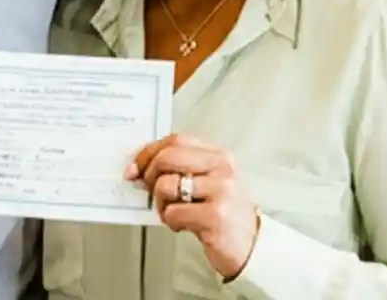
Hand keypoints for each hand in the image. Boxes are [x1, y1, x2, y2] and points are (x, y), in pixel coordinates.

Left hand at [128, 134, 260, 279]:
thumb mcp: (207, 184)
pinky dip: (170, 221)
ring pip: (166, 185)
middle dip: (149, 174)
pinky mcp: (216, 216)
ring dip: (160, 203)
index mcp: (219, 155)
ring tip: (174, 213)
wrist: (251, 247)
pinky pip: (173, 212)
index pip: (176, 140)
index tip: (134, 167)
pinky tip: (183, 225)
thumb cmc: (223, 214)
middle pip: (168, 157)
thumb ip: (180, 169)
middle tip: (148, 190)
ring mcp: (221, 191)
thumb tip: (139, 168)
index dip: (149, 152)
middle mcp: (223, 169)